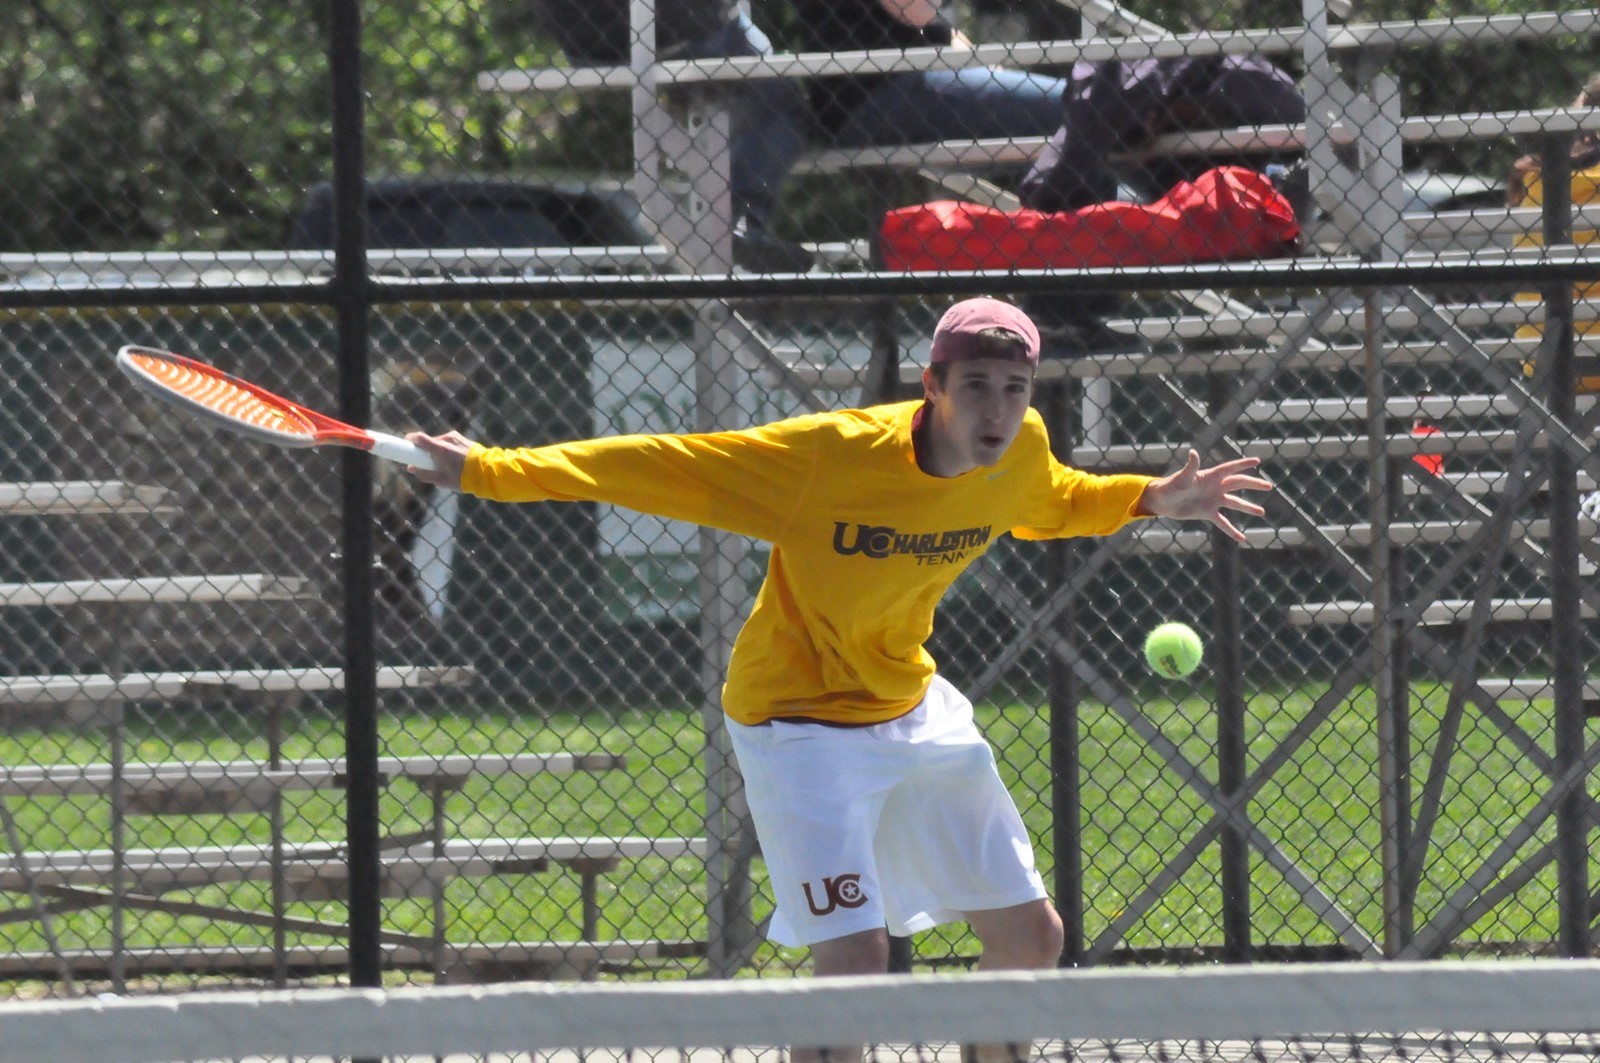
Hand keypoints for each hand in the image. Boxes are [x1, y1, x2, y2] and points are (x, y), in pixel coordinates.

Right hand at [404, 430, 474, 489]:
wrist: (488, 472)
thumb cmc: (464, 479)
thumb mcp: (442, 480)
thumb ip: (424, 474)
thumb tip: (411, 468)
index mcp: (440, 448)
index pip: (418, 438)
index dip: (409, 441)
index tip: (404, 446)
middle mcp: (447, 439)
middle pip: (429, 442)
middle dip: (425, 451)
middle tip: (427, 464)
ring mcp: (456, 437)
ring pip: (440, 442)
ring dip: (438, 451)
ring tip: (445, 466)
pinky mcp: (463, 438)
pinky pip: (450, 443)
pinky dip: (447, 450)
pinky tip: (454, 462)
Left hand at [1135, 449, 1273, 541]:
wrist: (1162, 501)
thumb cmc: (1170, 485)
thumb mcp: (1182, 477)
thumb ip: (1190, 466)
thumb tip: (1193, 452)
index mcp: (1211, 476)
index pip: (1231, 468)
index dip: (1244, 464)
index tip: (1258, 461)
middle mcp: (1215, 487)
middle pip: (1238, 484)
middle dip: (1253, 484)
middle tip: (1269, 486)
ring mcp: (1213, 500)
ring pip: (1235, 504)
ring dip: (1248, 507)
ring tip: (1262, 512)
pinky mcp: (1208, 513)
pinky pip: (1223, 523)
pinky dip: (1232, 530)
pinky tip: (1242, 538)